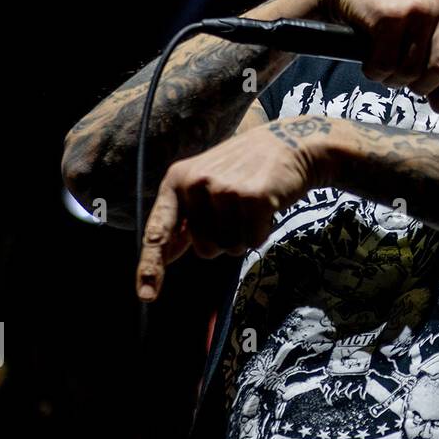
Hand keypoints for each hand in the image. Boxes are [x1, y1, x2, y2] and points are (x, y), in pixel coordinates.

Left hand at [136, 118, 322, 299]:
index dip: (151, 266)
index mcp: (177, 180)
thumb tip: (163, 253)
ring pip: (228, 248)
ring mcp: (224, 190)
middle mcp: (196, 183)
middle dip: (224, 239)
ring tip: (251, 205)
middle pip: (204, 248)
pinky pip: (252, 241)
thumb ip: (184, 216)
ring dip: (244, 235)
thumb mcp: (206, 183)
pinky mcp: (252, 198)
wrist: (290, 143)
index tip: (147, 295)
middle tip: (237, 209)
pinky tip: (266, 207)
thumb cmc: (245, 169)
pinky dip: (261, 232)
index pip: (158, 231)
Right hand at [312, 0, 438, 113]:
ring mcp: (418, 7)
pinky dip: (374, 71)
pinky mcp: (390, 14)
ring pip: (412, 70)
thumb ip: (434, 66)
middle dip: (421, 85)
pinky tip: (369, 57)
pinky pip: (385, 64)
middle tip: (404, 81)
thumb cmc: (389, 8)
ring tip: (383, 63)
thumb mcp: (421, 32)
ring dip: (393, 79)